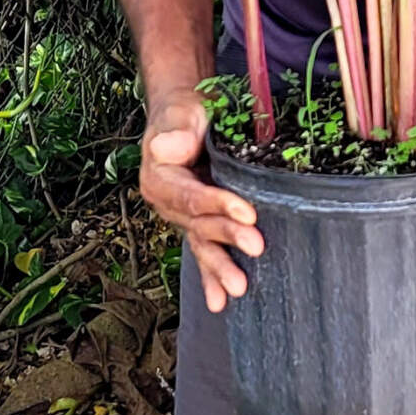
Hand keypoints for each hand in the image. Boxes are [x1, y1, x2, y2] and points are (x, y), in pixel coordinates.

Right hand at [139, 88, 263, 311]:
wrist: (183, 115)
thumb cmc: (184, 112)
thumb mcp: (180, 112)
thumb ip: (175, 130)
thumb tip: (166, 147)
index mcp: (159, 179)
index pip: (191, 196)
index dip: (218, 204)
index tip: (249, 212)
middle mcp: (167, 203)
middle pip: (199, 224)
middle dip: (228, 237)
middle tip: (256, 247)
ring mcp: (182, 216)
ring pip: (202, 244)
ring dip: (220, 267)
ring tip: (239, 288)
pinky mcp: (197, 222)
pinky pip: (204, 250)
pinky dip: (210, 276)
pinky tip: (220, 301)